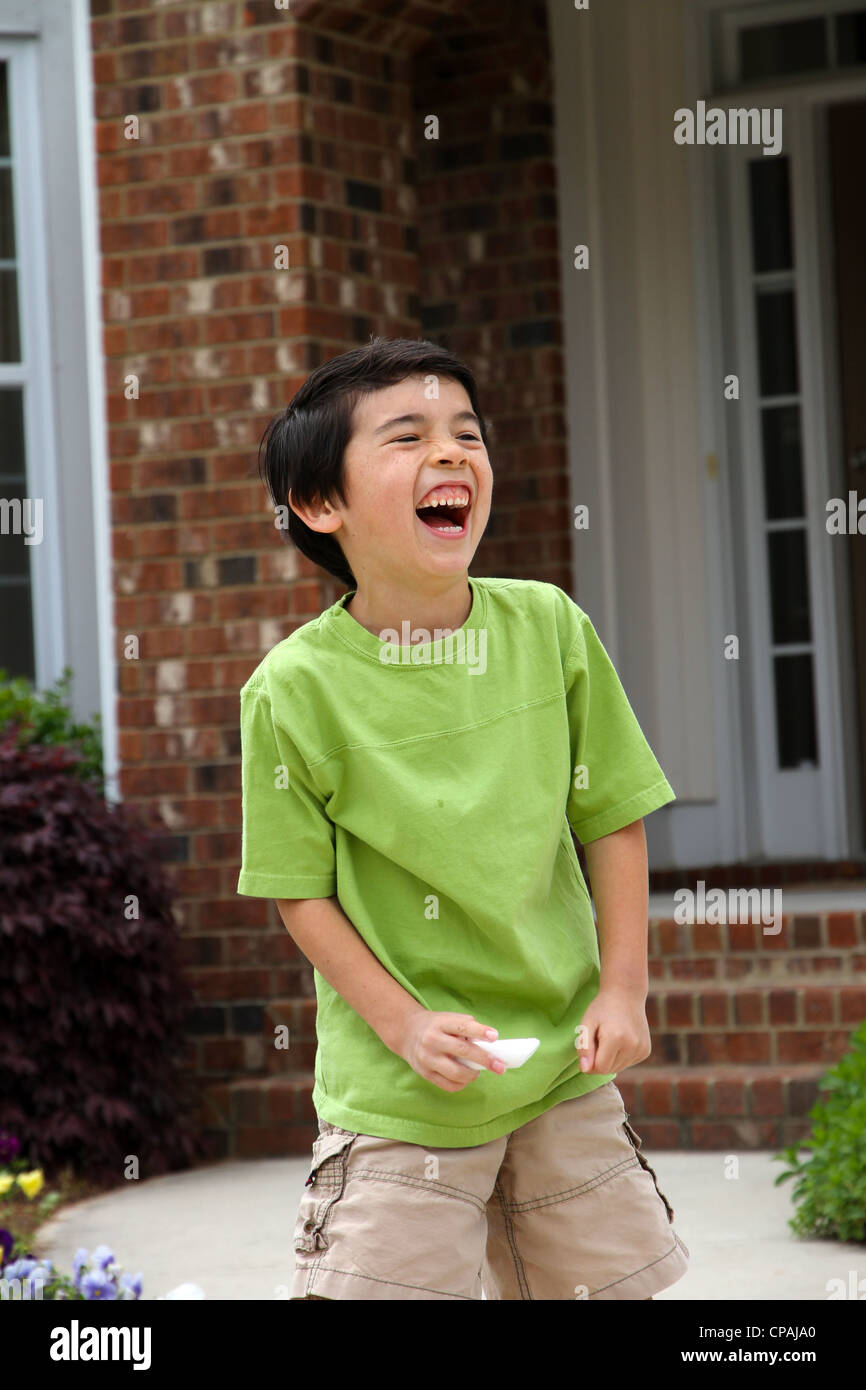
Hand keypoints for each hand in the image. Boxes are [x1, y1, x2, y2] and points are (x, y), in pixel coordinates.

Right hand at [392, 1010, 506, 1091]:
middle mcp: (432, 1040)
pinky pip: (448, 1085)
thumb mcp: (449, 1018)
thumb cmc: (436, 1025)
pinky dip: (462, 1084)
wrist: (407, 1032)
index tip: (495, 1036)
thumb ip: (466, 1026)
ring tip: (478, 1072)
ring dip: (473, 1075)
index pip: (462, 1026)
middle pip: (462, 1051)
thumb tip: (488, 1043)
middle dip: (484, 1060)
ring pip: (456, 1072)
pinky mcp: (425, 1073)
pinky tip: (466, 1078)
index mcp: (441, 1023)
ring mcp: (427, 1058)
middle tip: (500, 1066)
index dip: (479, 1031)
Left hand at [575, 985, 650, 1074]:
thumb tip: (584, 1069)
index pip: (600, 1068)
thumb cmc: (602, 1008)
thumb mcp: (587, 1023)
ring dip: (610, 1059)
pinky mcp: (646, 1051)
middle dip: (600, 1060)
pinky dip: (620, 1056)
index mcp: (616, 1038)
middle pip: (609, 1070)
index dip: (590, 1062)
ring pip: (619, 1068)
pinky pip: (627, 1063)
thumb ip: (584, 1047)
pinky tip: (620, 1040)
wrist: (626, 994)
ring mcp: (641, 1049)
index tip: (588, 1049)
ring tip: (609, 1038)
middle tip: (599, 1039)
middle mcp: (632, 1045)